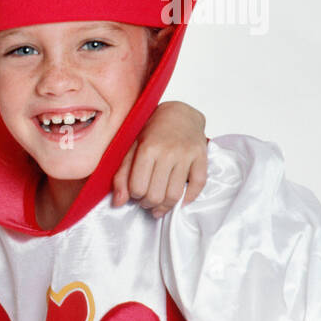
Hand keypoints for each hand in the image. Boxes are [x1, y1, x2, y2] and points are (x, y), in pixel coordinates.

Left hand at [113, 101, 207, 216]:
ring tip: (159, 205)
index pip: (137, 188)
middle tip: (146, 201)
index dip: (134, 196)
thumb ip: (121, 175)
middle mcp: (168, 152)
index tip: (135, 193)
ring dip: (165, 207)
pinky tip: (179, 200)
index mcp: (148, 148)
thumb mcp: (130, 148)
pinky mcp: (202, 157)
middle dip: (148, 204)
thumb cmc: (151, 130)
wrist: (179, 113)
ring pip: (175, 195)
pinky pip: (197, 185)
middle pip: (155, 195)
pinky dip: (188, 198)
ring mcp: (187, 155)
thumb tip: (118, 202)